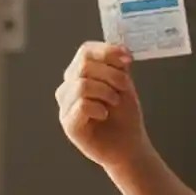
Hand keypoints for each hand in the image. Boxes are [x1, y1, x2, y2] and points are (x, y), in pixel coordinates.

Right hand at [56, 42, 154, 169]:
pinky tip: (105, 115)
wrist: (129, 145)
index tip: (128, 58)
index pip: (85, 51)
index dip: (106, 51)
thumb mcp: (124, 84)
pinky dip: (98, 107)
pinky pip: (81, 105)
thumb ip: (118, 65)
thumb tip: (119, 49)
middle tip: (124, 86)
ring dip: (106, 91)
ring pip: (82, 84)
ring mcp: (66, 106)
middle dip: (111, 73)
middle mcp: (69, 87)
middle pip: (83, 65)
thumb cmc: (124, 116)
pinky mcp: (68, 124)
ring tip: (115, 102)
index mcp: (80, 74)